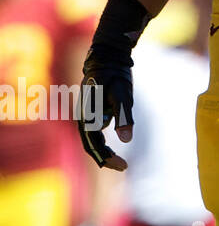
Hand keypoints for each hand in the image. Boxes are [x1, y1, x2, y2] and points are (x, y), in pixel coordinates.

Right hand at [77, 46, 132, 170]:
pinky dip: (104, 142)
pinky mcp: (93, 111)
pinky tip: (115, 145)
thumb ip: (124, 117)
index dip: (107, 158)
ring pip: (93, 140)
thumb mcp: (123, 95)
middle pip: (91, 145)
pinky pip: (97, 131)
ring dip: (104, 152)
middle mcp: (84, 118)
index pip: (94, 145)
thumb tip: (126, 140)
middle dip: (105, 159)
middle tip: (123, 167)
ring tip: (120, 163)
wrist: (107, 58)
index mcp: (88, 117)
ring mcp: (87, 115)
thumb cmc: (115, 76)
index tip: (123, 166)